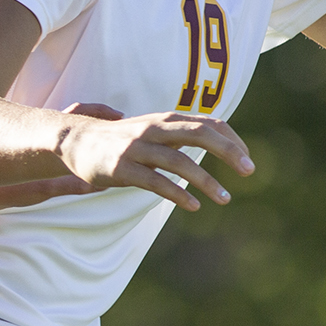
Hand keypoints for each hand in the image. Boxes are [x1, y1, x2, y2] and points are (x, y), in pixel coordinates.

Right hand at [54, 108, 252, 210]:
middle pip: (200, 133)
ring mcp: (138, 147)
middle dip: (228, 151)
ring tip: (225, 199)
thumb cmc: (122, 140)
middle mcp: (155, 128)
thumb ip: (182, 134)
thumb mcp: (154, 131)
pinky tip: (193, 206)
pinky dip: (177, 194)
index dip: (233, 139)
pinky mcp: (123, 168)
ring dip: (206, 181)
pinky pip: (155, 182)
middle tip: (249, 171)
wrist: (76, 141)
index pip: (210, 122)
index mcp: (167, 119)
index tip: (248, 159)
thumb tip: (220, 142)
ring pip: (179, 161)